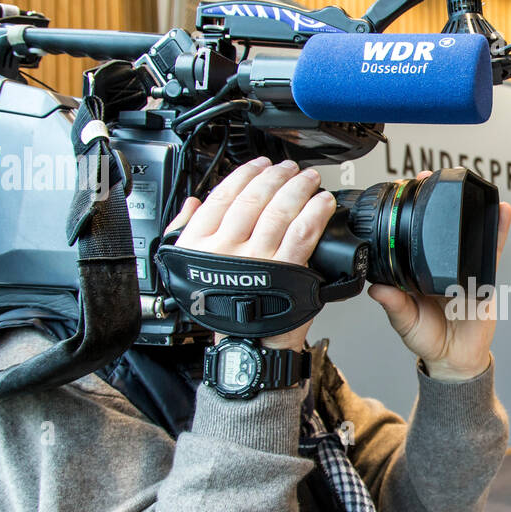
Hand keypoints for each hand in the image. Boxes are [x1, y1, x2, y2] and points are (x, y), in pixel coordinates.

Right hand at [165, 157, 332, 352]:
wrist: (245, 346)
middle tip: (290, 169)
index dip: (246, 174)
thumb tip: (192, 203)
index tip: (260, 165)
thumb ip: (187, 232)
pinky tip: (323, 204)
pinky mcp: (286, 271)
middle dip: (277, 177)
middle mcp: (226, 249)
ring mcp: (257, 259)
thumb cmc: (222, 311)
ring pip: (280, 211)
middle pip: (255, 198)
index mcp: (200, 243)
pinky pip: (303, 233)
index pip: (223, 195)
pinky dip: (315, 214)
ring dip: (299, 189)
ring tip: (310, 180)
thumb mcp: (188, 270)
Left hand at [367, 171, 510, 381]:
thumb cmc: (429, 340)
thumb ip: (394, 306)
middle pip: (438, 228)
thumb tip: (377, 288)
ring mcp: (462, 268)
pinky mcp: (484, 275)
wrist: (456, 358)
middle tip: (427, 178)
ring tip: (463, 185)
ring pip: (465, 232)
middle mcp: (438, 266)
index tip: (402, 195)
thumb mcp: (405, 324)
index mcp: (414, 273)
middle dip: (434, 202)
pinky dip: (499, 230)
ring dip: (466, 208)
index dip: (406, 216)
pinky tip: (503, 211)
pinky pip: (493, 249)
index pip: (409, 238)